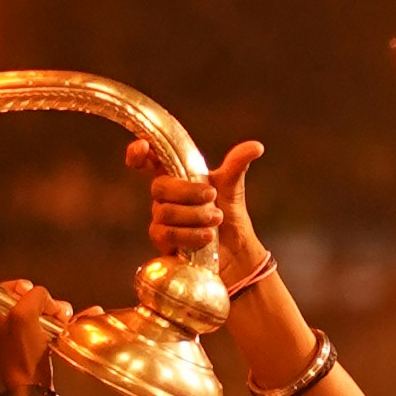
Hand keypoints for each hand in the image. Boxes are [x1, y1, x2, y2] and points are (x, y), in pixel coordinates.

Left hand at [0, 284, 70, 395]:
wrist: (30, 385)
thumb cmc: (22, 352)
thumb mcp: (25, 314)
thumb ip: (35, 296)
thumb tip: (46, 300)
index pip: (1, 286)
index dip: (18, 285)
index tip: (29, 291)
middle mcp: (0, 321)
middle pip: (24, 297)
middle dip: (42, 300)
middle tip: (51, 308)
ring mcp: (16, 332)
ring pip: (37, 310)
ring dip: (53, 310)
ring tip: (62, 318)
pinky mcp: (30, 342)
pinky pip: (44, 324)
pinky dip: (55, 322)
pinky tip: (63, 325)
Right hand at [138, 131, 269, 299]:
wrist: (234, 249)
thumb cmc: (227, 212)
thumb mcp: (232, 186)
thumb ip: (236, 165)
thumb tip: (257, 146)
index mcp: (175, 175)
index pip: (147, 160)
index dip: (138, 152)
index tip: (143, 147)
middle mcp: (164, 197)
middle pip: (158, 187)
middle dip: (187, 192)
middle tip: (212, 197)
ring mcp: (160, 220)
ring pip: (165, 213)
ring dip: (195, 216)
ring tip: (216, 220)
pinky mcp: (163, 243)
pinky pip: (167, 235)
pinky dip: (191, 235)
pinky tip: (207, 237)